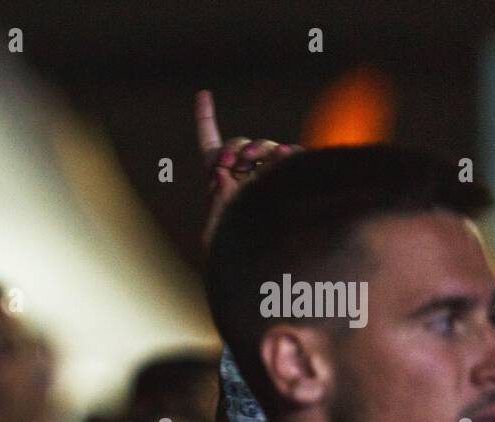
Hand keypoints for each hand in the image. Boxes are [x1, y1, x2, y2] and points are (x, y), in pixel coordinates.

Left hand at [197, 89, 299, 248]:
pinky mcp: (291, 173)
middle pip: (238, 142)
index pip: (210, 144)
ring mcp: (268, 171)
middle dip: (234, 148)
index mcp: (221, 179)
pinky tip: (283, 159)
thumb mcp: (216, 231)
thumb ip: (217, 202)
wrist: (271, 254)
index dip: (206, 119)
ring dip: (258, 150)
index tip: (203, 94)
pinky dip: (285, 154)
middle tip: (233, 163)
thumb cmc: (238, 250)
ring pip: (263, 146)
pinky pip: (289, 154)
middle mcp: (245, 171)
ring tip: (258, 164)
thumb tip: (224, 174)